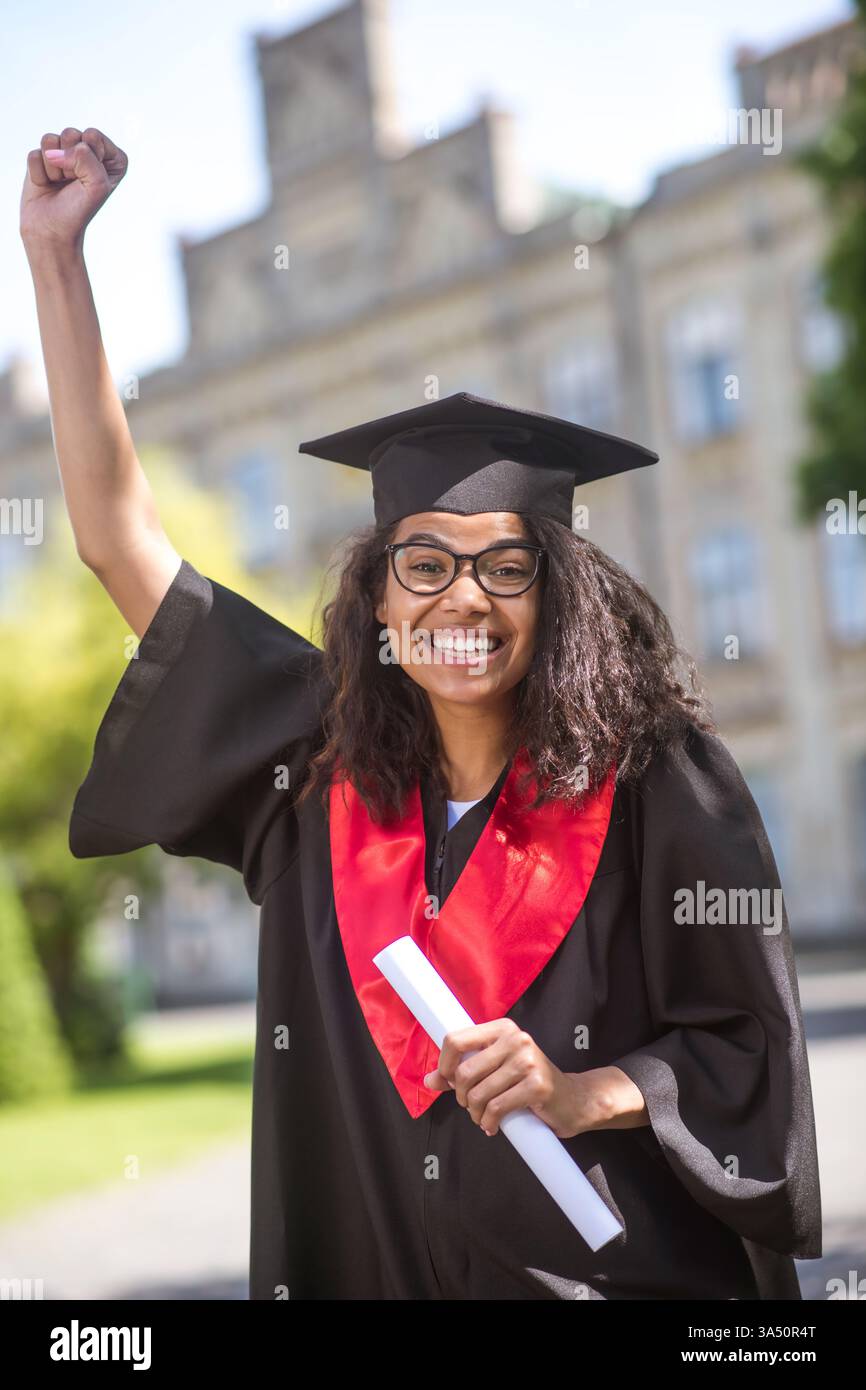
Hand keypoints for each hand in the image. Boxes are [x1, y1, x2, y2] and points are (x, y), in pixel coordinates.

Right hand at [20, 127, 127, 254]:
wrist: (53, 230)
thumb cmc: (79, 210)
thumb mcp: (97, 185)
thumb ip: (85, 157)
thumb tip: (55, 149)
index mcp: (110, 157)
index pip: (93, 135)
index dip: (88, 159)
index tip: (88, 180)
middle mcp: (88, 151)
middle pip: (70, 133)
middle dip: (70, 162)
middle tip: (72, 182)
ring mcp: (63, 153)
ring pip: (50, 140)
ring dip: (54, 167)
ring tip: (59, 183)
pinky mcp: (42, 159)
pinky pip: (34, 154)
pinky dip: (39, 173)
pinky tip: (46, 184)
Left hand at [423, 1018, 614, 1138]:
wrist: (572, 1099)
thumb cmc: (529, 1083)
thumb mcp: (495, 1070)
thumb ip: (462, 1072)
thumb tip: (428, 1080)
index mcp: (502, 1029)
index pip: (456, 1040)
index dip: (445, 1066)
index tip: (450, 1082)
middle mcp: (515, 1039)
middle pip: (465, 1071)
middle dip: (462, 1096)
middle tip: (471, 1106)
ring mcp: (528, 1061)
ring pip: (479, 1093)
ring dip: (475, 1113)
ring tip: (483, 1117)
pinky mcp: (537, 1085)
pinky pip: (496, 1108)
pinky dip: (489, 1122)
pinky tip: (492, 1126)